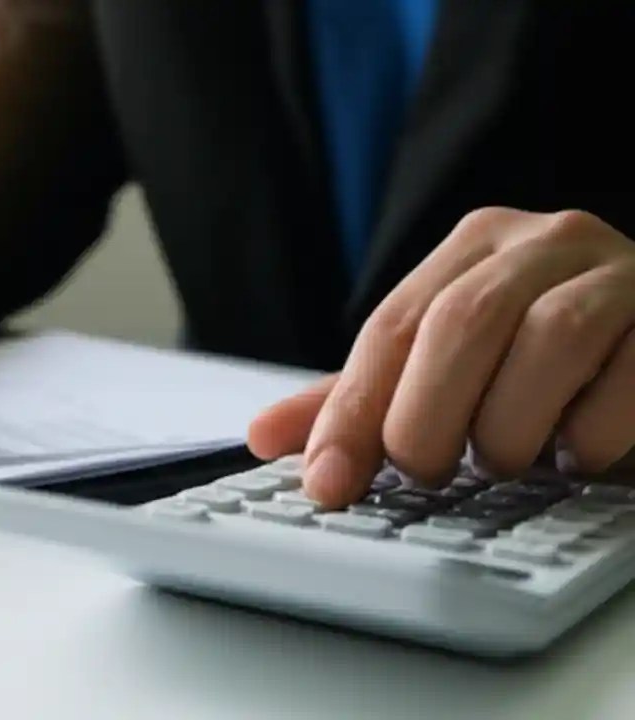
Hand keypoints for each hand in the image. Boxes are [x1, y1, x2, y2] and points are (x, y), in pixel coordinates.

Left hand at [248, 208, 634, 507]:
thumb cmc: (553, 365)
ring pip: (548, 339)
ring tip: (506, 461)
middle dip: (428, 418)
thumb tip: (265, 433)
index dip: (353, 412)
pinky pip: (631, 376)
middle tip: (427, 472)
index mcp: (475, 248)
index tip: (326, 483)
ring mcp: (621, 272)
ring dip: (511, 425)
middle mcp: (545, 243)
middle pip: (460, 325)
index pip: (391, 328)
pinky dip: (592, 431)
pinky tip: (577, 454)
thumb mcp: (453, 374)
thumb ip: (368, 397)